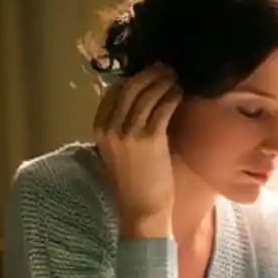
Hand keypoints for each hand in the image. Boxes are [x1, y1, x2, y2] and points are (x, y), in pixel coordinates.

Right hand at [93, 64, 182, 238]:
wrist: (142, 209)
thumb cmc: (134, 183)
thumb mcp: (117, 151)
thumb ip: (122, 128)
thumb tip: (139, 104)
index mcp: (98, 129)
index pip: (113, 93)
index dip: (132, 80)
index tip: (147, 74)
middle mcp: (110, 127)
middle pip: (130, 88)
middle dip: (149, 74)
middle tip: (166, 68)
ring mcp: (128, 132)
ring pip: (147, 94)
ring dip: (163, 81)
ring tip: (176, 77)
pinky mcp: (149, 138)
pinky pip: (162, 107)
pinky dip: (171, 96)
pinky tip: (179, 92)